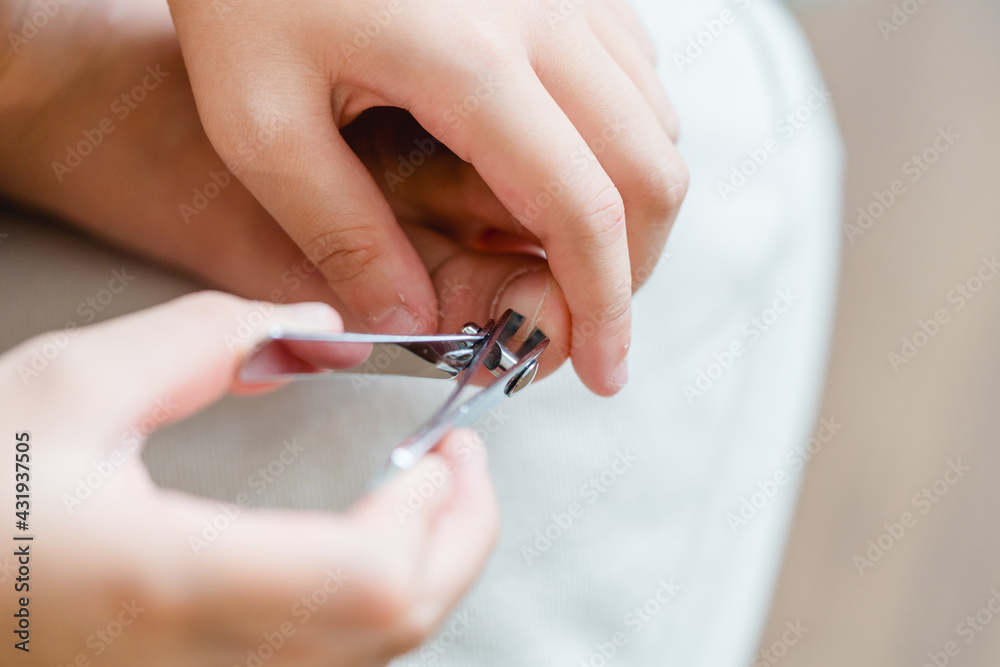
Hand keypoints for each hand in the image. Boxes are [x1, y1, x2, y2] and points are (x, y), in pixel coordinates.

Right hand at [0, 292, 497, 665]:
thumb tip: (315, 326)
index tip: (444, 447)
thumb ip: (204, 340)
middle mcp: (196, 662)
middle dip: (459, 541)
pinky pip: (323, 662)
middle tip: (461, 464)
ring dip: (426, 570)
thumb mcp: (68, 387)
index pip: (366, 578)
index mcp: (171, 579)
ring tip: (426, 493)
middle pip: (392, 632)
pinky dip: (374, 604)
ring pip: (367, 658)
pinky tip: (366, 547)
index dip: (433, 511)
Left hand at [167, 0, 688, 394]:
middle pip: (650, 171)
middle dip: (632, 269)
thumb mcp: (260, 118)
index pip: (582, 210)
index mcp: (471, 61)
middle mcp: (546, 16)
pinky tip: (560, 171)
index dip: (603, 306)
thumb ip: (340, 231)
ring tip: (564, 256)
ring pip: (655, 122)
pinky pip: (634, 73)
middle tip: (583, 322)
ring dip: (628, 208)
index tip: (600, 368)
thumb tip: (410, 319)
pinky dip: (619, 143)